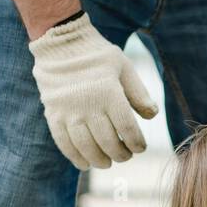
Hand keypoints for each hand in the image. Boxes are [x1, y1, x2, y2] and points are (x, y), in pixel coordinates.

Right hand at [28, 14, 158, 168]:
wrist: (60, 42)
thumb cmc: (98, 56)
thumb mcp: (124, 67)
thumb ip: (139, 93)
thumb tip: (152, 116)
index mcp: (110, 92)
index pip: (128, 128)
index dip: (136, 143)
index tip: (140, 147)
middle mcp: (89, 104)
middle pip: (108, 142)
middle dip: (120, 154)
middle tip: (125, 156)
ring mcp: (69, 111)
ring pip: (86, 147)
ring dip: (99, 160)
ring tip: (107, 162)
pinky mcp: (54, 114)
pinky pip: (64, 142)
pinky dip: (75, 157)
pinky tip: (85, 164)